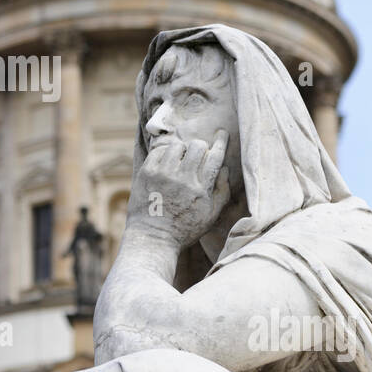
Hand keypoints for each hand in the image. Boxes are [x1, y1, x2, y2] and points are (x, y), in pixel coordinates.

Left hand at [127, 131, 228, 247]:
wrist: (153, 237)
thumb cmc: (185, 228)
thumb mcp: (211, 215)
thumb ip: (222, 191)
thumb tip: (225, 168)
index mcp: (201, 189)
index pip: (215, 157)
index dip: (221, 142)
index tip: (222, 134)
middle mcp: (182, 179)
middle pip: (197, 146)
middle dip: (201, 147)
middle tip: (198, 154)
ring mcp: (162, 175)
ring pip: (177, 146)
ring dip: (182, 150)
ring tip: (181, 161)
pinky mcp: (146, 173)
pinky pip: (158, 151)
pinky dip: (165, 154)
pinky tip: (167, 164)